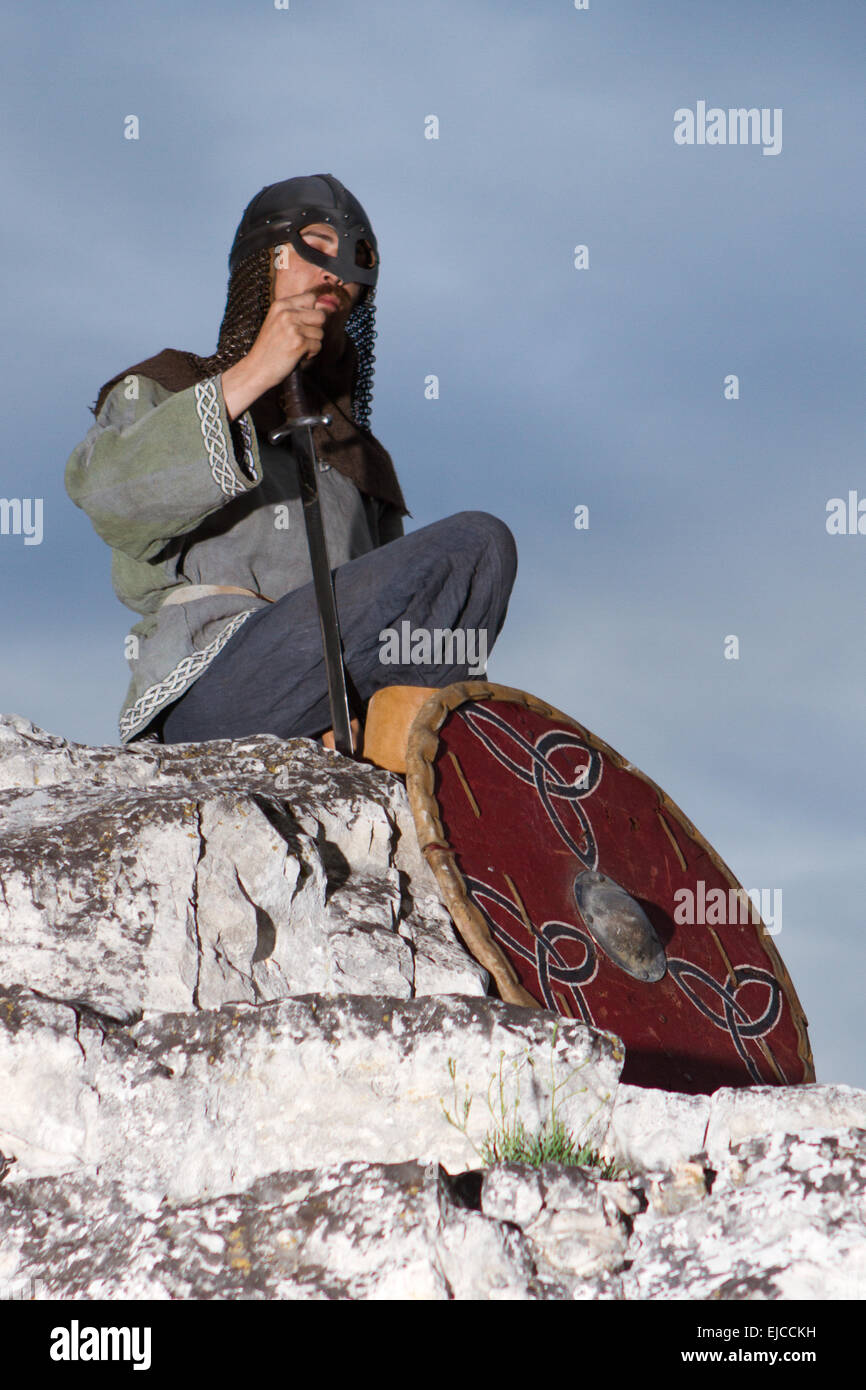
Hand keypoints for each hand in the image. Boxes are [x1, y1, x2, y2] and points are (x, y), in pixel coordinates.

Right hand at [221, 289, 328, 419]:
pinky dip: (311, 354)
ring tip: (296, 348)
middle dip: (316, 329)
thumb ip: (295, 312)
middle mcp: (286, 313)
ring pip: (320, 333)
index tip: (304, 324)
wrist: (256, 369)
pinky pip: (318, 346)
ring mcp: (292, 327)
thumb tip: (324, 309)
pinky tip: (297, 355)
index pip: (311, 298)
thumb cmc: (270, 347)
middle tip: (301, 338)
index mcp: (281, 304)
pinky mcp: (299, 343)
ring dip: (313, 343)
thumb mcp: (277, 321)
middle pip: (320, 316)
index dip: (312, 313)